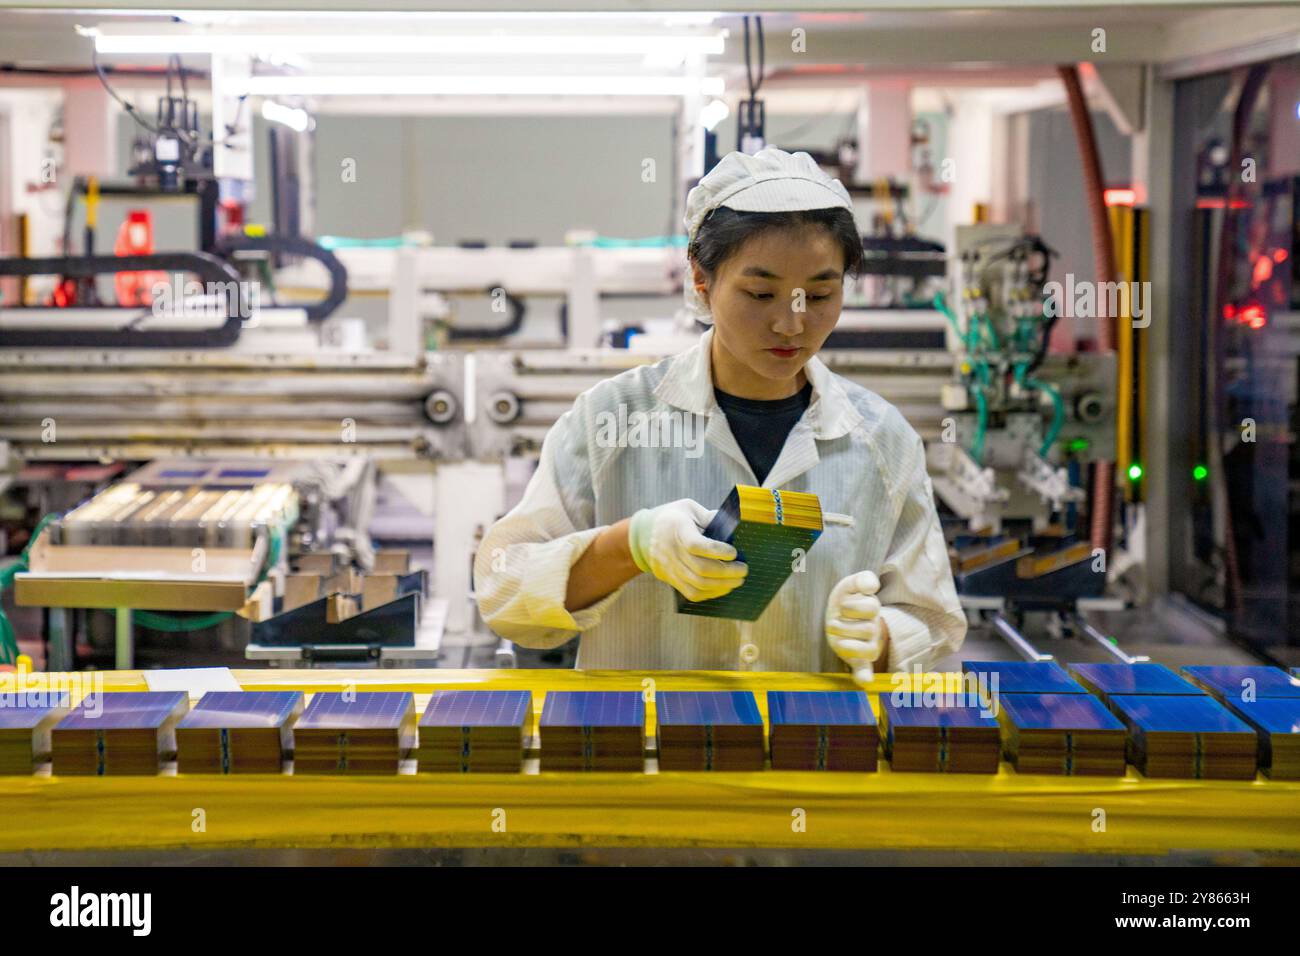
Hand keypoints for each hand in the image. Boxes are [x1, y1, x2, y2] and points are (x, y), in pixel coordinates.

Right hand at [628, 499, 747, 601]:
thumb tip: (732, 526)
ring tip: (738, 580)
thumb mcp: (688, 508)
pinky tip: (723, 587)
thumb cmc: (673, 518)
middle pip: (701, 569)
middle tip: (743, 569)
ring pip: (698, 585)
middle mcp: (672, 551)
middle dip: (727, 572)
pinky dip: (711, 594)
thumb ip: (709, 516)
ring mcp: (671, 568)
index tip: (734, 553)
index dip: (717, 551)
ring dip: (722, 585)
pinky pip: (692, 593)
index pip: (696, 545)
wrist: (643, 534)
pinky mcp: (671, 579)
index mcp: (677, 529)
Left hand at [825, 570, 882, 682]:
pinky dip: (865, 676)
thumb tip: (872, 586)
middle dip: (844, 625)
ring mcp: (868, 646)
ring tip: (833, 633)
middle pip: (868, 629)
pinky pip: (866, 670)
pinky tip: (864, 681)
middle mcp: (874, 629)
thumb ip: (861, 579)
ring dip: (843, 642)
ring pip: (865, 649)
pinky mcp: (858, 660)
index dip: (853, 607)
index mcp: (872, 610)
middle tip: (833, 621)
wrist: (837, 617)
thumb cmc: (844, 600)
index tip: (842, 606)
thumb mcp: (849, 585)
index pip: (871, 609)